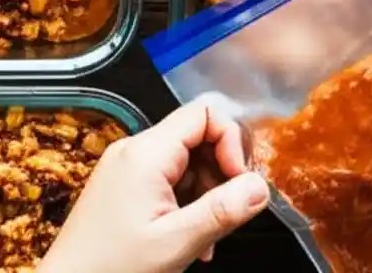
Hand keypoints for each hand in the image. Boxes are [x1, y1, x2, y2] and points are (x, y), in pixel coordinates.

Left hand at [37, 99, 270, 272]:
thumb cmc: (109, 270)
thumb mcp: (176, 243)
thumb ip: (222, 211)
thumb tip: (262, 186)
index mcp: (146, 154)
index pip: (204, 113)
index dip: (232, 142)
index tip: (241, 180)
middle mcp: (134, 151)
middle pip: (198, 136)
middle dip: (222, 171)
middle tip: (230, 210)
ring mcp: (127, 169)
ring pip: (187, 161)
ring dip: (208, 193)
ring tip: (209, 235)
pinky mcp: (124, 188)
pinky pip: (169, 181)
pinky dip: (188, 203)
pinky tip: (191, 237)